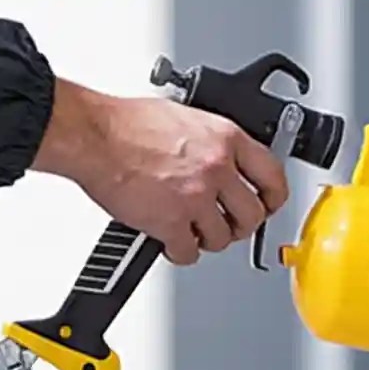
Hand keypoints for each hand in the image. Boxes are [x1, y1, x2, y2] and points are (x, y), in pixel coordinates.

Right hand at [31, 77, 289, 264]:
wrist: (94, 136)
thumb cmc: (126, 124)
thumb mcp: (184, 117)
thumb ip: (211, 142)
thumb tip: (220, 157)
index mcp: (225, 139)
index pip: (272, 175)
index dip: (274, 197)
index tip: (267, 204)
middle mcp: (216, 168)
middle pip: (252, 215)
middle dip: (240, 225)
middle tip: (227, 225)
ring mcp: (196, 197)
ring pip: (222, 238)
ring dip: (208, 239)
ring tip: (191, 230)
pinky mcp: (171, 222)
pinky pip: (189, 252)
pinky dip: (180, 252)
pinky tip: (171, 241)